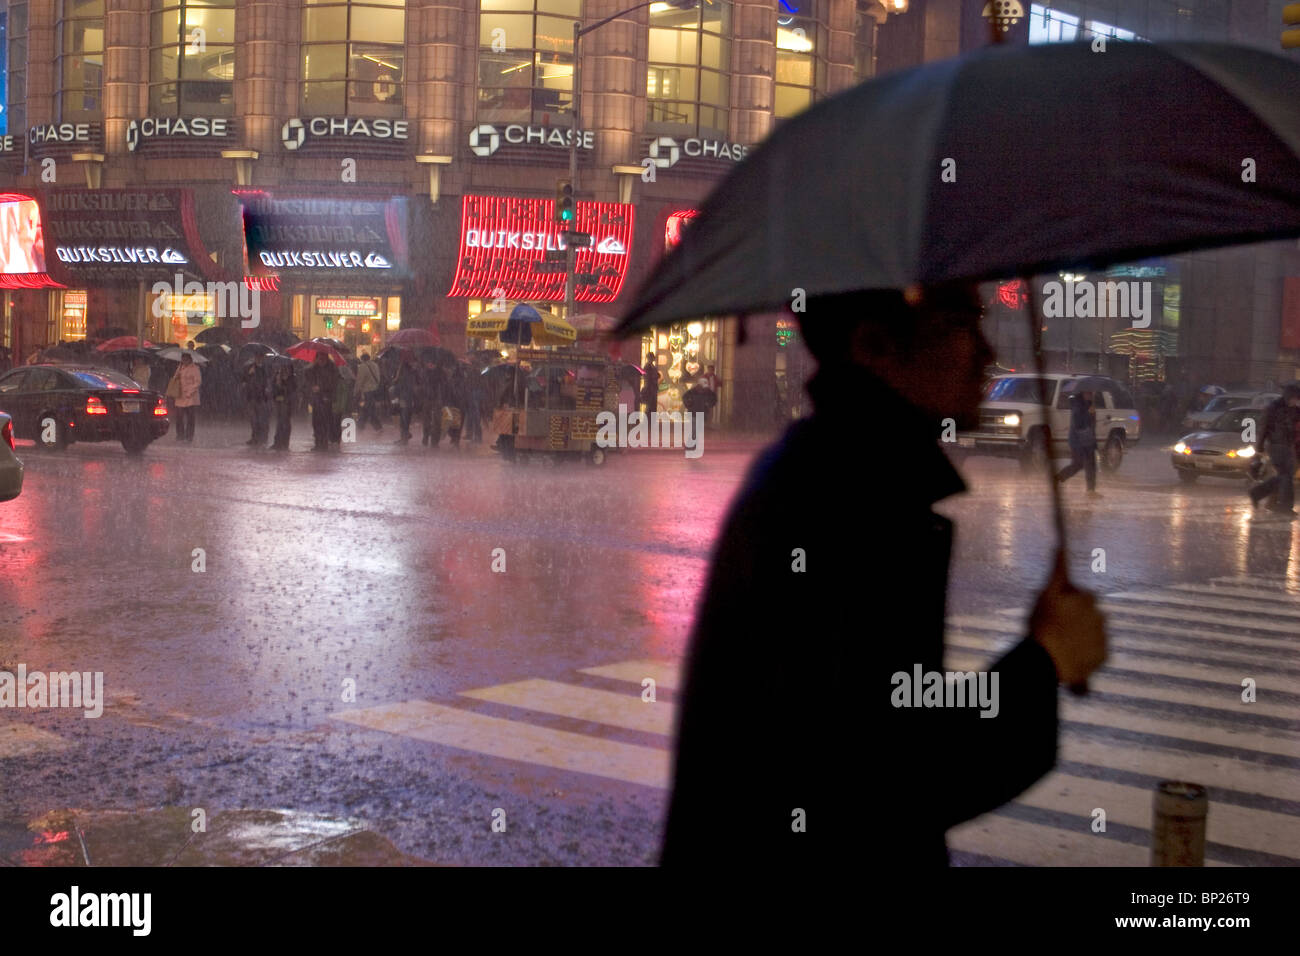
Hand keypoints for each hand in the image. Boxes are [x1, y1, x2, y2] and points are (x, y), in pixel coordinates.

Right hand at [1029, 551, 1106, 686]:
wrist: (1048, 662)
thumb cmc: (1043, 626)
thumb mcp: (1045, 596)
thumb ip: (1056, 572)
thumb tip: (1060, 547)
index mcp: (1087, 599)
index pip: (1082, 596)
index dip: (1069, 603)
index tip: (1057, 612)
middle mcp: (1101, 616)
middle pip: (1090, 614)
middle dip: (1078, 618)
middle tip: (1059, 629)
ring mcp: (1103, 638)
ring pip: (1094, 632)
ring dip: (1083, 635)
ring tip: (1064, 644)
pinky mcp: (1104, 656)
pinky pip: (1096, 650)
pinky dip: (1087, 651)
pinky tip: (1072, 655)